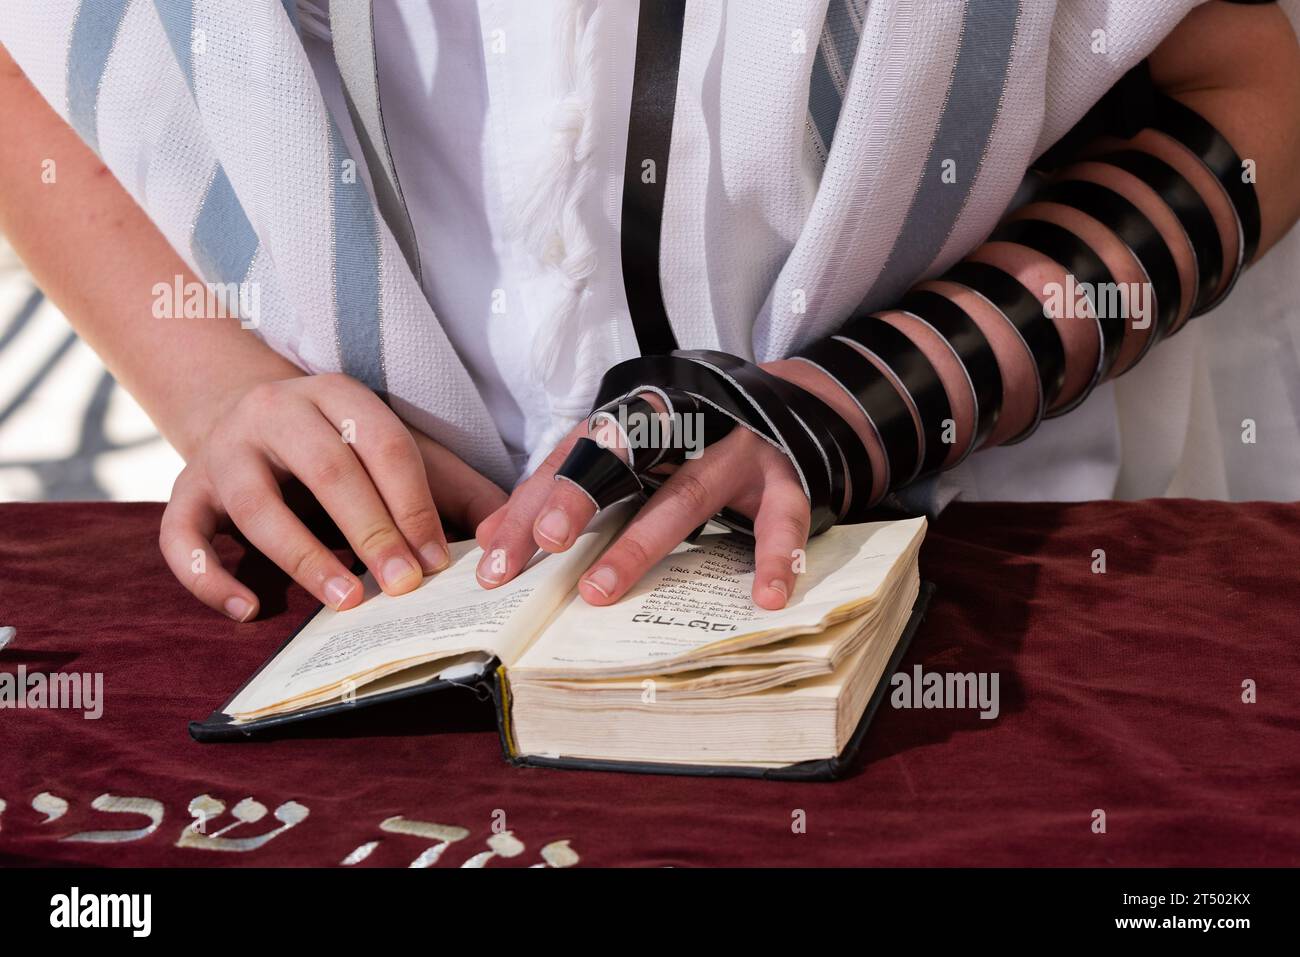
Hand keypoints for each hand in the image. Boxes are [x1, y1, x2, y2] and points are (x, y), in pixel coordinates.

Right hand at [159, 373, 507, 620]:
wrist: (247, 418)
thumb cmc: (340, 448)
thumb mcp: (398, 452)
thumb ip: (454, 489)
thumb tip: (506, 539)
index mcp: (336, 395)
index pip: (382, 443)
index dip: (413, 503)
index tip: (435, 563)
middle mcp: (275, 412)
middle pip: (324, 469)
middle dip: (368, 531)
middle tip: (401, 586)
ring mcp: (223, 450)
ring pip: (255, 505)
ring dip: (303, 558)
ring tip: (344, 603)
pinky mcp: (185, 491)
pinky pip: (180, 536)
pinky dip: (208, 578)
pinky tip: (248, 611)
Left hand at [474, 358, 879, 609]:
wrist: (781, 412)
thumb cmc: (687, 450)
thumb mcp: (625, 463)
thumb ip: (561, 492)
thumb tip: (489, 534)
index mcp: (632, 428)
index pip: (570, 460)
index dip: (533, 505)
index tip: (498, 558)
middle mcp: (680, 431)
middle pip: (620, 460)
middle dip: (577, 495)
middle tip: (545, 541)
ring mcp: (733, 452)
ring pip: (686, 494)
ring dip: (641, 543)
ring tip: (601, 590)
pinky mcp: (782, 478)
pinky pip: (780, 519)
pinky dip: (776, 558)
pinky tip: (766, 596)